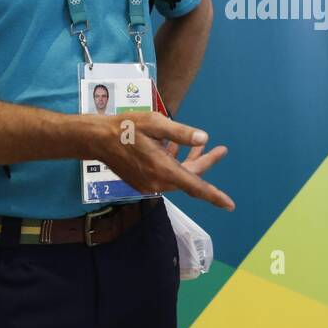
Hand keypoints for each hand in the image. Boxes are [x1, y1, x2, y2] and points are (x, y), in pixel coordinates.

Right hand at [92, 111, 233, 209]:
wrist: (97, 139)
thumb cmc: (126, 128)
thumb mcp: (156, 123)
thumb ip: (181, 132)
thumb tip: (203, 137)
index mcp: (163, 169)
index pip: (195, 187)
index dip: (214, 196)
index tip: (230, 205)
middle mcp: (157, 182)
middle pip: (189, 178)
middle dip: (204, 163)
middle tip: (220, 149)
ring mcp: (149, 184)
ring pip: (178, 176)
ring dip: (188, 161)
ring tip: (198, 144)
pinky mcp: (142, 182)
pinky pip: (165, 175)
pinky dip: (173, 163)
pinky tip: (173, 147)